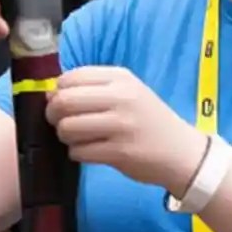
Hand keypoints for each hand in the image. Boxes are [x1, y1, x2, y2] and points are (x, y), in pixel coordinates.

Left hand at [46, 66, 207, 193]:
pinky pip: (78, 151)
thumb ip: (93, 88)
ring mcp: (121, 126)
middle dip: (54, 115)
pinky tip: (91, 151)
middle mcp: (121, 98)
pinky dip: (77, 153)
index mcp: (121, 78)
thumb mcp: (128, 92)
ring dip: (65, 136)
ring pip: (67, 128)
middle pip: (64, 102)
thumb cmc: (148, 120)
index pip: (71, 77)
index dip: (58, 91)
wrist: (181, 151)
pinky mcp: (120, 152)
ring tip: (78, 139)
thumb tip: (51, 95)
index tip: (63, 102)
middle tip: (61, 123)